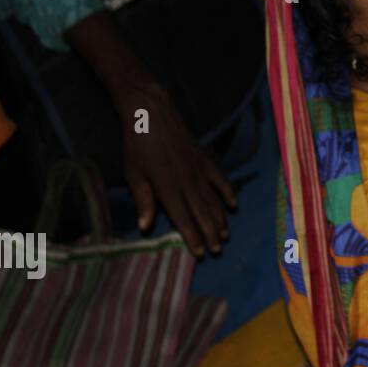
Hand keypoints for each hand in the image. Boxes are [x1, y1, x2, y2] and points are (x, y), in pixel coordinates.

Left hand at [122, 85, 236, 256]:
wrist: (153, 114)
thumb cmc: (138, 145)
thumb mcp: (134, 174)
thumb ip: (143, 200)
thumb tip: (146, 226)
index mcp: (167, 187)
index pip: (183, 218)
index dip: (192, 236)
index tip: (200, 253)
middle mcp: (186, 181)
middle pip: (202, 212)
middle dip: (210, 233)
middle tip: (217, 250)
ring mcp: (198, 169)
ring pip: (213, 199)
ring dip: (220, 218)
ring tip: (224, 235)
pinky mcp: (205, 158)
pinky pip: (220, 179)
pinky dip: (227, 192)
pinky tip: (233, 204)